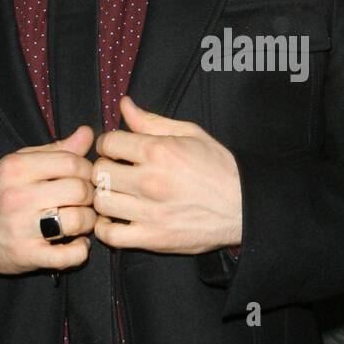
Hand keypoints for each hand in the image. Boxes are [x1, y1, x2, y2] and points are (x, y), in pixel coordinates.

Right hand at [0, 125, 96, 276]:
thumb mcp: (19, 164)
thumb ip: (55, 150)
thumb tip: (87, 133)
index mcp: (17, 169)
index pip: (71, 162)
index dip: (87, 170)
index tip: (84, 179)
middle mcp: (18, 197)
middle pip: (79, 191)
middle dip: (90, 196)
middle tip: (84, 201)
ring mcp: (22, 229)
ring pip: (78, 221)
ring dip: (89, 222)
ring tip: (81, 221)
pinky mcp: (26, 256)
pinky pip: (69, 255)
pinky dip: (81, 251)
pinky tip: (77, 244)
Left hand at [91, 95, 242, 253]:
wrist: (244, 206)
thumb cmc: (219, 168)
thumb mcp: (190, 134)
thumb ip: (152, 121)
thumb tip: (124, 104)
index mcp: (159, 151)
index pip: (108, 143)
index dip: (109, 144)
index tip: (117, 151)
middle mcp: (150, 181)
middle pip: (99, 172)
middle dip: (105, 168)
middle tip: (117, 172)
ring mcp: (150, 212)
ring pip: (101, 201)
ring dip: (105, 196)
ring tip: (118, 195)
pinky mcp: (153, 238)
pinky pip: (110, 235)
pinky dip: (106, 228)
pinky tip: (116, 219)